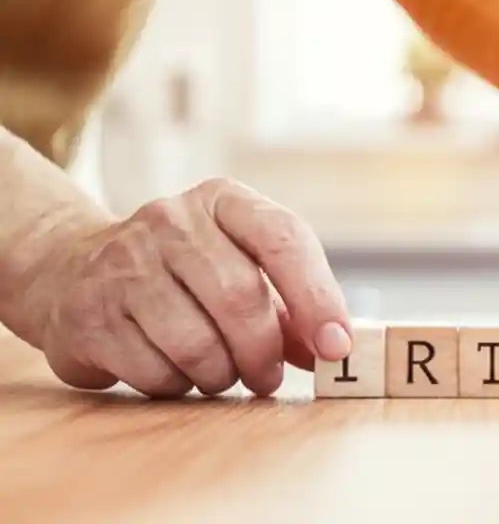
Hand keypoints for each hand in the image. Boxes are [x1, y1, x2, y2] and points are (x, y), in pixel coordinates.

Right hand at [17, 178, 351, 397]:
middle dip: (264, 352)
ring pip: (196, 345)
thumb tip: (335, 349)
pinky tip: (172, 370)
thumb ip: (293, 307)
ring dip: (221, 375)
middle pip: (241, 298)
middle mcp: (169, 220)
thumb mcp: (242, 268)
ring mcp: (122, 263)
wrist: (73, 269)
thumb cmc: (186, 275)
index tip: (336, 346)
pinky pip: (154, 372)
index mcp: (222, 200)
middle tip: (268, 377)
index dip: (318, 298)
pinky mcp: (88, 312)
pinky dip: (176, 386)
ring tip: (219, 372)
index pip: (283, 239)